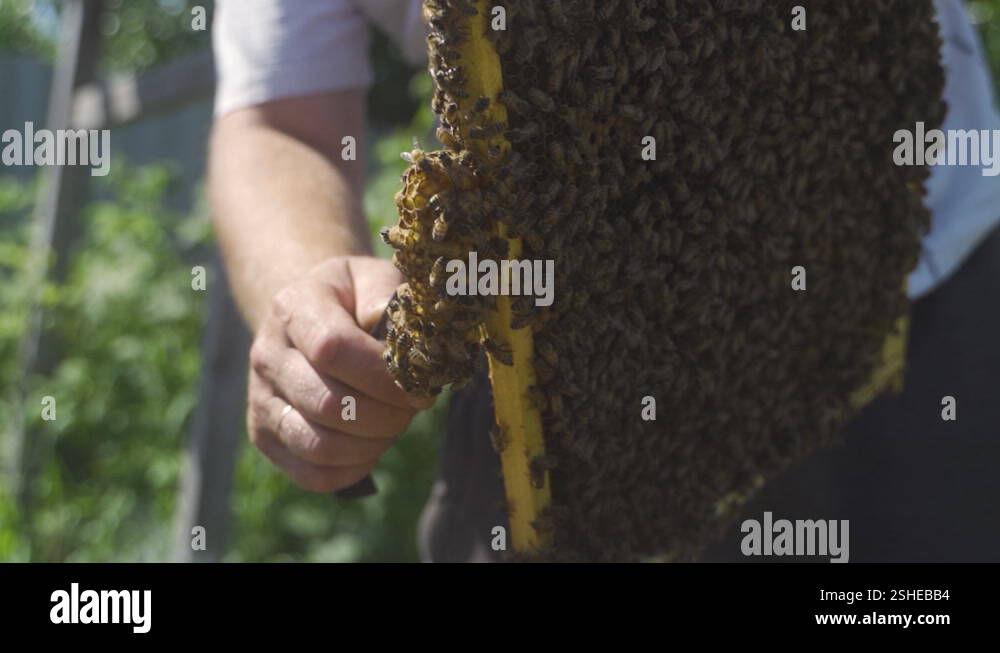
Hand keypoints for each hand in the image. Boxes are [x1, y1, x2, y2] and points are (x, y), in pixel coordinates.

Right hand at [246, 256, 433, 491]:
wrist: (306, 318)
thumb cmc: (353, 299)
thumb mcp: (372, 278)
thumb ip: (388, 296)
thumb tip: (402, 339)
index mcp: (293, 307)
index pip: (332, 349)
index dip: (383, 377)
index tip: (420, 385)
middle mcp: (267, 355)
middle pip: (328, 404)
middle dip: (387, 414)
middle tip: (414, 406)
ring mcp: (260, 399)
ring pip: (319, 445)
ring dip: (373, 444)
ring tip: (394, 423)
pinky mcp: (265, 436)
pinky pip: (313, 474)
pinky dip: (353, 469)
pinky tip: (372, 445)